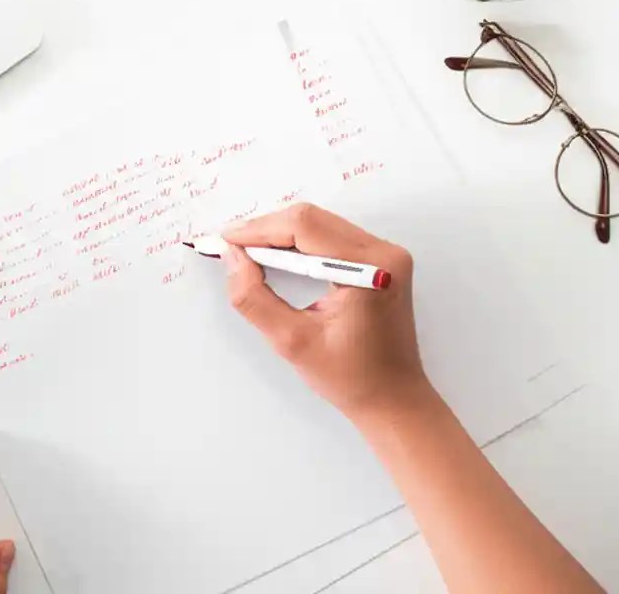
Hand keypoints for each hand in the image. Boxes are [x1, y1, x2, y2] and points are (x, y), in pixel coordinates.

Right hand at [222, 203, 430, 420]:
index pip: (304, 228)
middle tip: (232, 246)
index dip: (259, 229)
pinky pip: (332, 237)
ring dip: (281, 234)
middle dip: (266, 229)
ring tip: (248, 252)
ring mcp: (386, 254)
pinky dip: (300, 243)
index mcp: (370, 269)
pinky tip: (276, 257)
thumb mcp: (291, 341)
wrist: (393, 398)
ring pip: (320, 224)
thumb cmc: (351, 378)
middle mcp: (384, 252)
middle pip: (312, 219)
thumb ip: (254, 298)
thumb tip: (232, 259)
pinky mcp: (381, 261)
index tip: (226, 240)